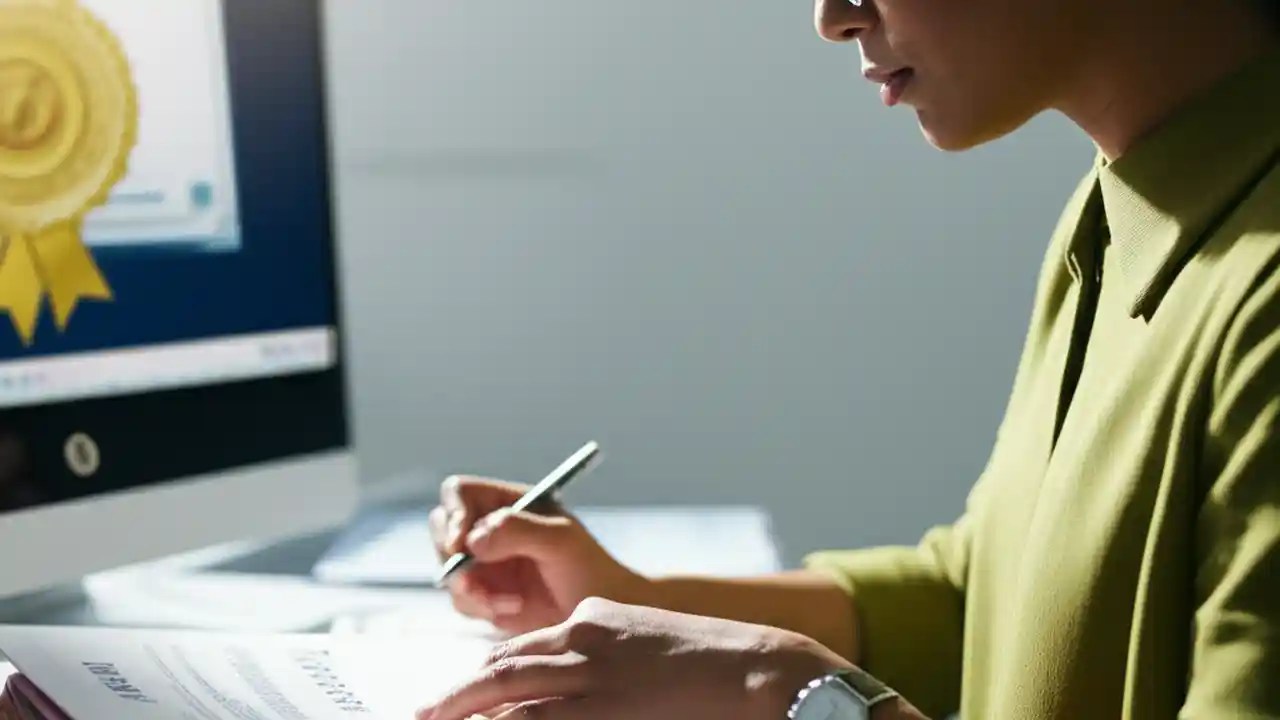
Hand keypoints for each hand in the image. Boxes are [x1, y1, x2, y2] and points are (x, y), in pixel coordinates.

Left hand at [417, 597, 851, 719]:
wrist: (760, 668)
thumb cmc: (714, 662)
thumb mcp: (649, 644)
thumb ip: (606, 654)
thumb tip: (580, 681)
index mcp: (592, 618)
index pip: (520, 647)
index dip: (482, 676)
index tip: (459, 696)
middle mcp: (580, 640)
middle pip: (499, 668)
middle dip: (455, 696)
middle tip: (421, 714)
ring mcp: (587, 677)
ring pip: (505, 695)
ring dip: (463, 714)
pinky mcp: (598, 710)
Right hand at [429, 476, 648, 634]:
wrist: (598, 610)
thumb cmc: (588, 567)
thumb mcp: (561, 540)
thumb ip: (518, 530)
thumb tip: (473, 539)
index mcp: (507, 502)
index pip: (460, 493)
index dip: (454, 514)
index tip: (462, 543)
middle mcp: (489, 527)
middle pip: (442, 529)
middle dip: (454, 558)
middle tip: (474, 582)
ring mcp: (483, 561)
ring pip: (448, 569)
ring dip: (471, 589)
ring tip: (510, 600)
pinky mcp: (483, 593)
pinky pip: (461, 600)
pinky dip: (480, 608)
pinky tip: (514, 609)